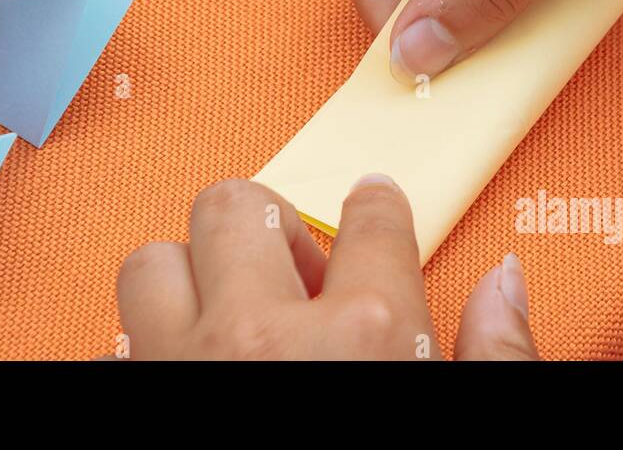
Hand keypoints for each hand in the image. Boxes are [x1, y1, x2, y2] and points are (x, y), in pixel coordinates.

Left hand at [114, 177, 537, 359]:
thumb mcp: (465, 416)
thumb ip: (495, 354)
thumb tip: (505, 285)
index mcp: (365, 340)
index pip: (375, 222)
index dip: (377, 207)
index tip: (374, 206)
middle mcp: (264, 340)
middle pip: (240, 205)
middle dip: (268, 223)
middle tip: (296, 271)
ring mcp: (184, 366)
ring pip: (155, 261)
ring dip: (192, 277)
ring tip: (230, 314)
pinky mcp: (132, 394)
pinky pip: (117, 341)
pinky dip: (150, 344)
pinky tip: (187, 365)